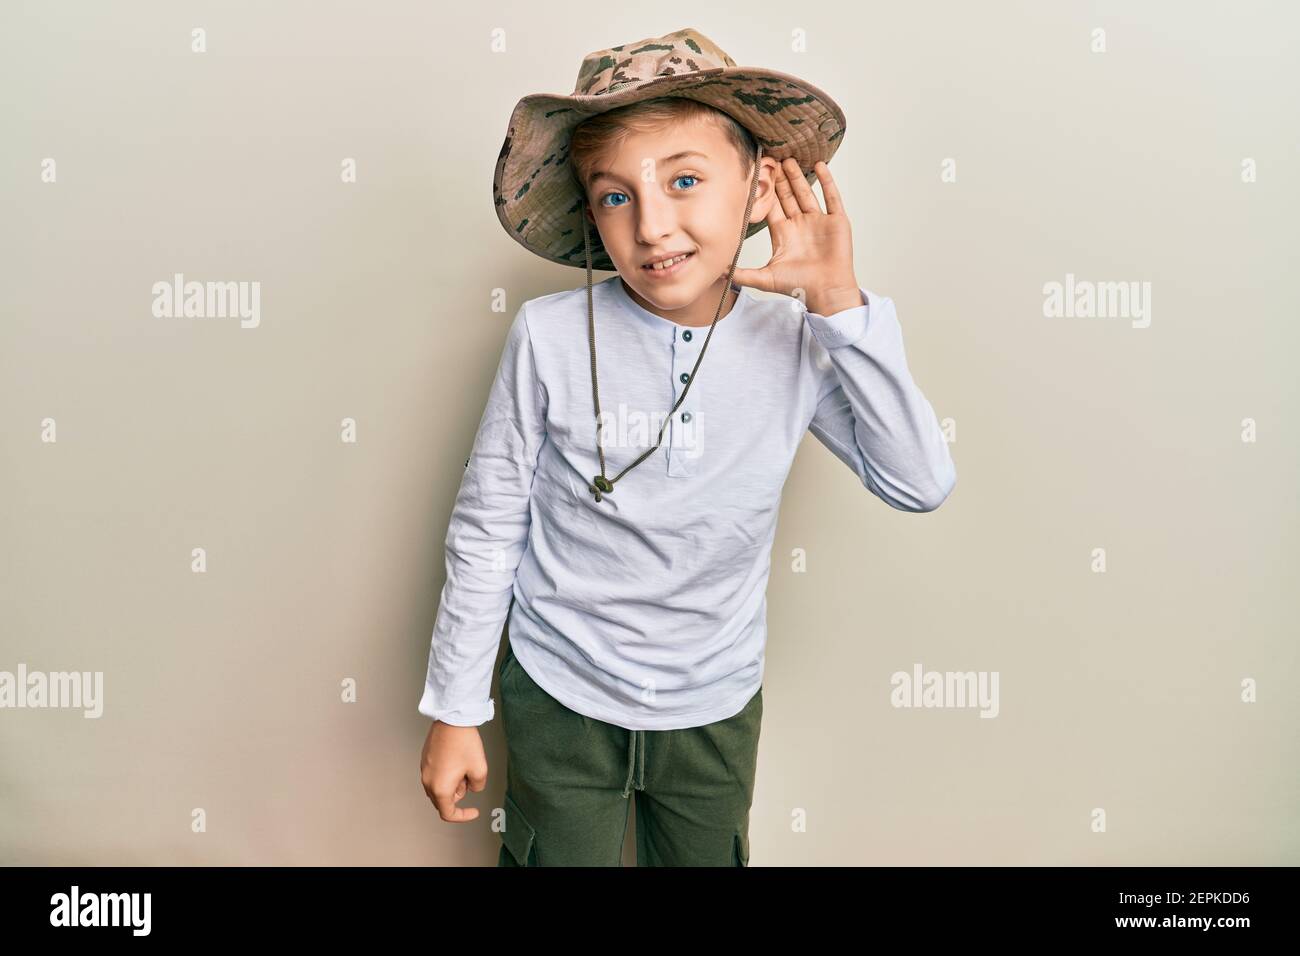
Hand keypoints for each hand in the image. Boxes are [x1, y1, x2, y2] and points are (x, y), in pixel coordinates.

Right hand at [420, 719, 488, 822]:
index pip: (448, 813)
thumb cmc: (464, 743)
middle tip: (469, 776)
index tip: (474, 811)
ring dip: (453, 783)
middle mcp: (428, 781)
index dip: (463, 816)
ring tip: (463, 763)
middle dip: (459, 793)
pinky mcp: (425, 760)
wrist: (452, 720)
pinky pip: (436, 774)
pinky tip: (457, 757)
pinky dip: (447, 773)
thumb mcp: (480, 770)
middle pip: (443, 800)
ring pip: (439, 787)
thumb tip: (471, 787)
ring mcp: (424, 770)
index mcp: (440, 788)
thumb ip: (477, 786)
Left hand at [730, 158, 861, 316]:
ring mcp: (818, 221)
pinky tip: (820, 166)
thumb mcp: (765, 278)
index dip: (765, 192)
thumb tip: (719, 271)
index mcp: (784, 234)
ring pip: (807, 192)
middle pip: (788, 196)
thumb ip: (742, 274)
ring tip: (790, 159)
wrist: (826, 292)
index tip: (757, 175)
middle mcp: (800, 225)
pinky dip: (827, 181)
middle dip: (780, 179)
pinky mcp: (836, 221)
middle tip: (772, 159)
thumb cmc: (799, 287)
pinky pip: (832, 196)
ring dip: (798, 176)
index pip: (772, 207)